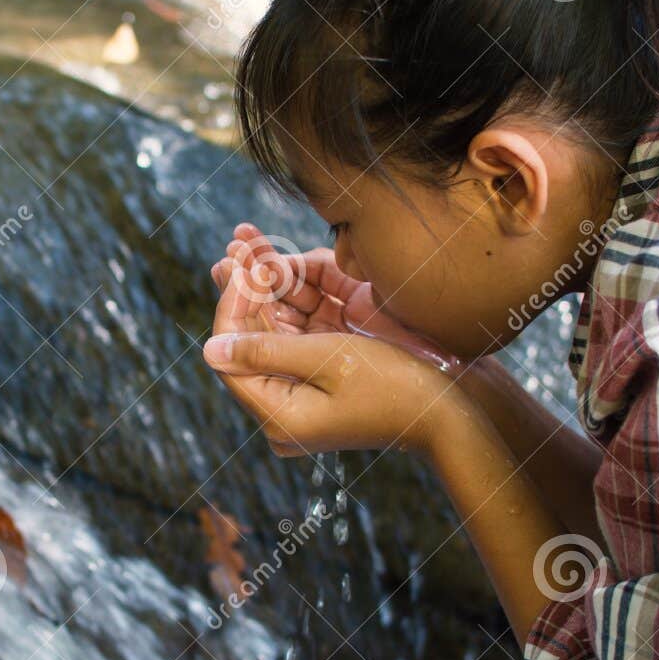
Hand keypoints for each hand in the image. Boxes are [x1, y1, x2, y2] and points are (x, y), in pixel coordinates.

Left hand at [204, 251, 470, 456]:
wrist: (452, 410)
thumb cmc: (395, 386)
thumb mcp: (328, 360)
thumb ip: (266, 350)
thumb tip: (206, 350)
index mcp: (279, 415)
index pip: (233, 355)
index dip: (232, 307)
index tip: (235, 265)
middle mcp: (285, 408)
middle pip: (250, 340)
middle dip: (247, 290)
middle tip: (236, 247)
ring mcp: (303, 392)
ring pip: (273, 330)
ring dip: (265, 287)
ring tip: (246, 243)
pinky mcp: (324, 377)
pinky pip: (298, 332)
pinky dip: (292, 299)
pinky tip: (278, 262)